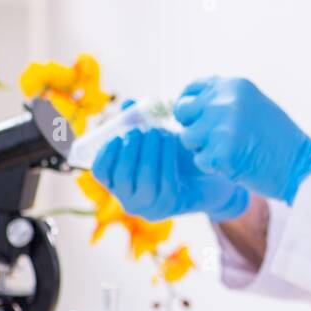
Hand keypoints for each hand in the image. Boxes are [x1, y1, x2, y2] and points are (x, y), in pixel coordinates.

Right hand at [92, 127, 249, 221]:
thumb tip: (128, 103)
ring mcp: (150, 207)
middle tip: (141, 131)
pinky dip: (166, 160)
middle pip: (122, 175)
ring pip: (143, 179)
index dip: (106, 153)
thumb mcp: (155, 137)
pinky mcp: (171, 206)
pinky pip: (165, 182)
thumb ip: (139, 120)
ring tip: (157, 133)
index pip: (101, 172)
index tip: (118, 135)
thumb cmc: (176, 155)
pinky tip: (171, 144)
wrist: (209, 175)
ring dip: (149, 152)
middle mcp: (130, 200)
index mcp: (119, 183)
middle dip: (130, 150)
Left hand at [173, 75, 310, 203]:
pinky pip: (200, 160)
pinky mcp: (221, 151)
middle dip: (194, 126)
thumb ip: (224, 100)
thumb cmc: (277, 137)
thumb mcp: (252, 104)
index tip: (196, 119)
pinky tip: (234, 163)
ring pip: (188, 137)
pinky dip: (213, 166)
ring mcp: (222, 125)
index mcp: (233, 85)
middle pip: (183, 111)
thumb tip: (188, 105)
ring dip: (203, 148)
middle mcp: (225, 100)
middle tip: (213, 139)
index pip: (192, 90)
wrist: (299, 163)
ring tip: (229, 150)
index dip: (190, 106)